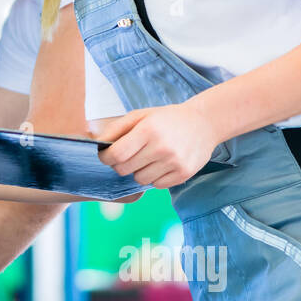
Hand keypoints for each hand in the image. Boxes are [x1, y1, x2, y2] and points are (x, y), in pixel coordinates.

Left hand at [97, 100, 221, 188]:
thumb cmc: (166, 119)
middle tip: (127, 156)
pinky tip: (161, 164)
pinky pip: (157, 185)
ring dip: (138, 172)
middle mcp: (161, 147)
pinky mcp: (184, 174)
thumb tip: (96, 144)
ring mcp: (174, 162)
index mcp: (148, 130)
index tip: (106, 155)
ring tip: (148, 158)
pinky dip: (154, 177)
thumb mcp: (140, 115)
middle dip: (120, 165)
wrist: (204, 123)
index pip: (116, 155)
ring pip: (140, 180)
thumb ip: (116, 128)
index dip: (106, 158)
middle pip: (124, 170)